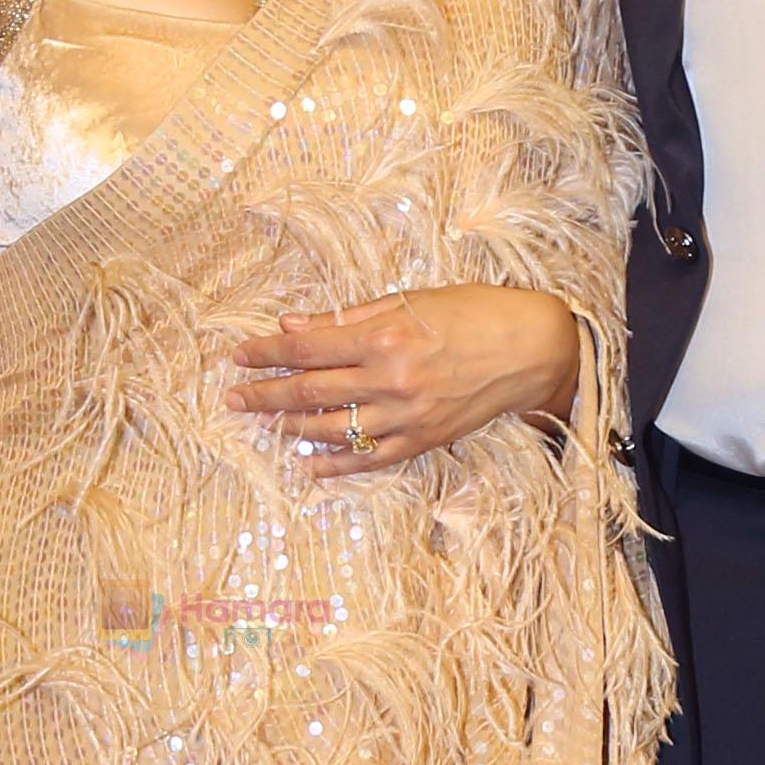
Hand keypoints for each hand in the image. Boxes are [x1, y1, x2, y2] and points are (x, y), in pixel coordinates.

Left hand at [225, 284, 582, 477]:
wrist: (531, 349)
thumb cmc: (473, 312)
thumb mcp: (410, 300)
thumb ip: (348, 318)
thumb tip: (293, 324)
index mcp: (386, 337)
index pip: (309, 348)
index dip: (268, 352)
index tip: (240, 355)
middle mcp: (392, 380)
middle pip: (310, 391)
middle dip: (266, 393)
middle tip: (232, 396)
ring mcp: (407, 416)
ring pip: (332, 429)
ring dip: (289, 428)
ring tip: (261, 422)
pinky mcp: (423, 440)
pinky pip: (368, 458)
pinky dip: (333, 464)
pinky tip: (304, 464)